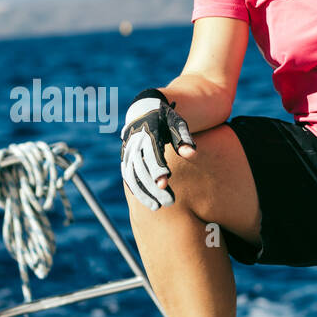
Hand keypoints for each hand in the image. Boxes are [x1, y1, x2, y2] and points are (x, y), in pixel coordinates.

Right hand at [120, 89, 196, 210]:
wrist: (143, 110)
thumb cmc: (166, 118)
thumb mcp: (177, 122)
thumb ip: (184, 138)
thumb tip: (192, 154)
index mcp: (148, 131)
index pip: (151, 152)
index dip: (157, 168)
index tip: (165, 184)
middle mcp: (135, 142)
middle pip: (141, 167)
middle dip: (153, 186)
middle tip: (169, 201)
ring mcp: (128, 151)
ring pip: (132, 174)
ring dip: (144, 192)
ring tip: (158, 206)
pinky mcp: (125, 158)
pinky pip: (128, 177)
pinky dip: (137, 190)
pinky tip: (149, 202)